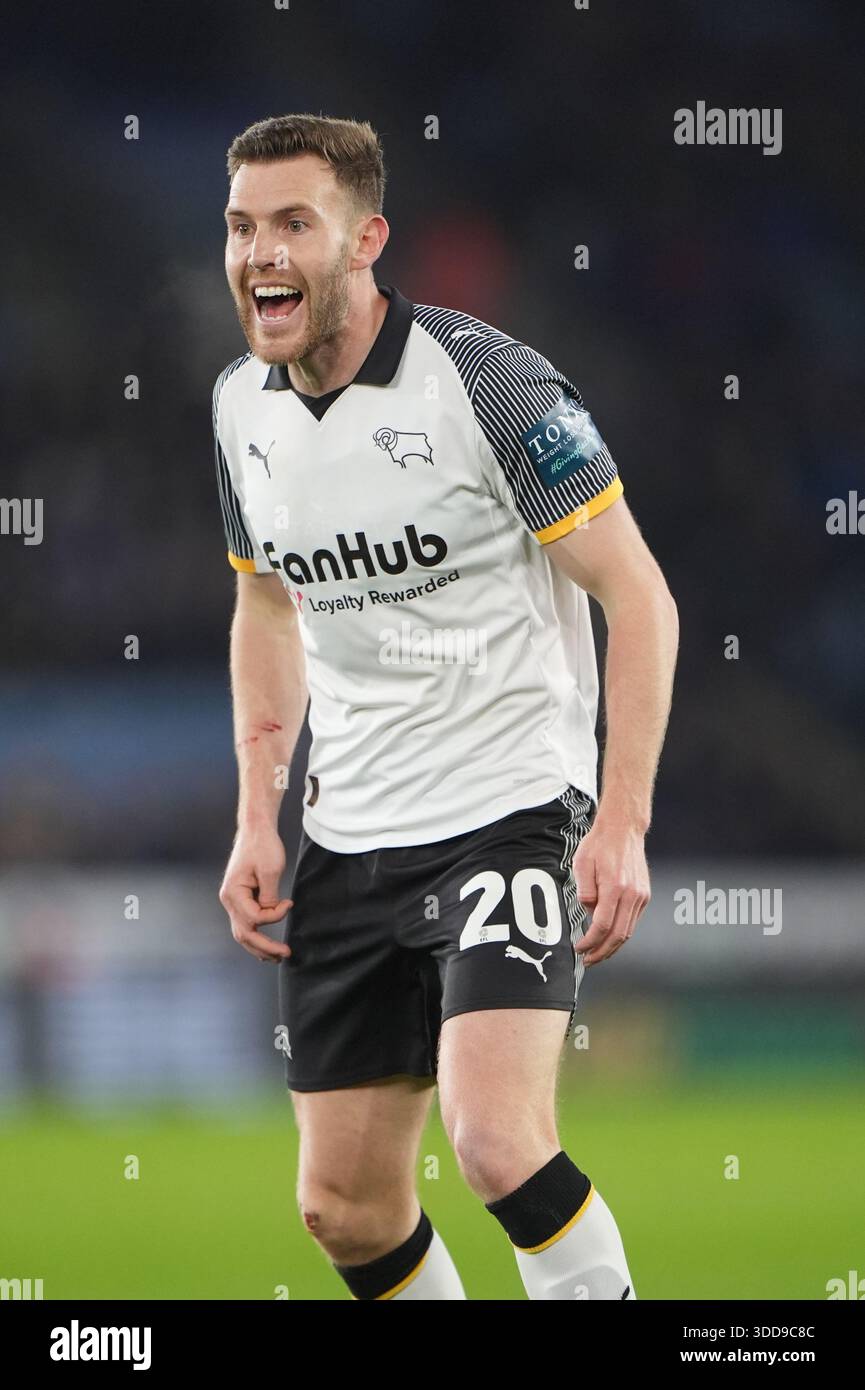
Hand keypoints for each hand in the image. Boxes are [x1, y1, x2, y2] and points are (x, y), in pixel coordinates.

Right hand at [218, 824, 292, 963]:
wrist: (256, 830)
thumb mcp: (270, 870)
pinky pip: (245, 923)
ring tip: (276, 957)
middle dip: (265, 947)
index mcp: (233, 893)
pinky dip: (256, 936)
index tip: (289, 903)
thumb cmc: (262, 846)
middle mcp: (228, 900)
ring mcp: (232, 901)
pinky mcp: (240, 899)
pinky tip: (266, 946)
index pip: (254, 918)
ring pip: (242, 932)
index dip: (274, 916)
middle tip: (285, 954)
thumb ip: (270, 897)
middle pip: (244, 934)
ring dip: (259, 947)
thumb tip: (272, 914)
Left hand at [571, 817, 649, 965]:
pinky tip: (608, 938)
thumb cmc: (599, 844)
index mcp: (615, 887)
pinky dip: (620, 934)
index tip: (579, 948)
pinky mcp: (644, 895)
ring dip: (612, 947)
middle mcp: (632, 894)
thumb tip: (588, 913)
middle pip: (618, 935)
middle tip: (588, 961)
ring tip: (596, 954)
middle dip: (602, 952)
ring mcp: (641, 896)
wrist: (623, 829)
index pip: (603, 926)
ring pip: (628, 931)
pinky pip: (632, 921)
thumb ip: (585, 891)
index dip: (590, 942)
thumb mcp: (582, 863)